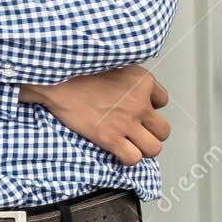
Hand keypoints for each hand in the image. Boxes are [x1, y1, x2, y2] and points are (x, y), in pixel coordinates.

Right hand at [22, 64, 170, 165]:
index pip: (163, 101)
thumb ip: (131, 80)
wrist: (58, 81)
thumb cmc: (80, 72)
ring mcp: (126, 122)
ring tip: (133, 144)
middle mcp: (139, 102)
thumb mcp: (115, 63)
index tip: (137, 108)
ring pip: (154, 148)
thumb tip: (136, 92)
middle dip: (153, 132)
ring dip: (144, 148)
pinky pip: (133, 158)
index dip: (150, 106)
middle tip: (139, 131)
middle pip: (163, 130)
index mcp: (142, 81)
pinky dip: (128, 158)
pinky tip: (120, 151)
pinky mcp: (110, 138)